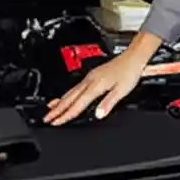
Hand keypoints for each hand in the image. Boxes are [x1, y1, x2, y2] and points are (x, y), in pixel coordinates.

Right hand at [43, 32, 159, 125]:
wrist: (133, 57)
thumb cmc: (129, 72)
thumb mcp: (121, 90)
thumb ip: (108, 103)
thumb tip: (98, 114)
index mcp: (95, 85)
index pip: (77, 104)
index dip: (66, 114)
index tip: (56, 122)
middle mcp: (90, 81)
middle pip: (69, 98)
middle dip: (57, 109)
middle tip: (46, 118)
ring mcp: (89, 78)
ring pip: (70, 92)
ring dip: (59, 102)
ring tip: (50, 109)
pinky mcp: (92, 76)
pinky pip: (75, 87)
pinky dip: (66, 95)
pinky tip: (64, 97)